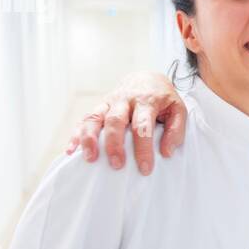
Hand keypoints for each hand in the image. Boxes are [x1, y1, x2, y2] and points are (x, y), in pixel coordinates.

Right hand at [65, 71, 185, 174]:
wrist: (147, 79)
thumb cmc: (163, 100)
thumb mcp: (178, 110)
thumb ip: (176, 130)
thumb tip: (166, 152)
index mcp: (146, 101)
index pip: (143, 126)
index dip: (143, 148)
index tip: (145, 169)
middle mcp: (124, 100)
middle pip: (115, 121)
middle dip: (114, 144)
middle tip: (117, 165)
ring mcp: (109, 102)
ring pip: (94, 118)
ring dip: (89, 138)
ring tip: (89, 158)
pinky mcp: (99, 107)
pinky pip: (84, 119)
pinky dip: (76, 134)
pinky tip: (71, 150)